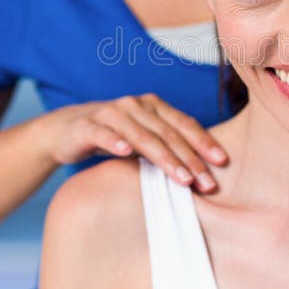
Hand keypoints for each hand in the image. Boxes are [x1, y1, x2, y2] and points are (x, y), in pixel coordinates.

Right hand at [37, 93, 227, 191]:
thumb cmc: (114, 136)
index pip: (184, 124)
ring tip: (181, 179)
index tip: (222, 162)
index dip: (204, 142)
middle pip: (168, 133)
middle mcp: (135, 105)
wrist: (65, 131)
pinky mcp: (87, 125)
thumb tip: (202, 170)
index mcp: (153, 106)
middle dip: (190, 159)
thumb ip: (167, 146)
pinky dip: (114, 141)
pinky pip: (103, 133)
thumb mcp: (143, 139)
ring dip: (164, 157)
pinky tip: (126, 151)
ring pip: (142, 136)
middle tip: (207, 184)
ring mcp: (111, 113)